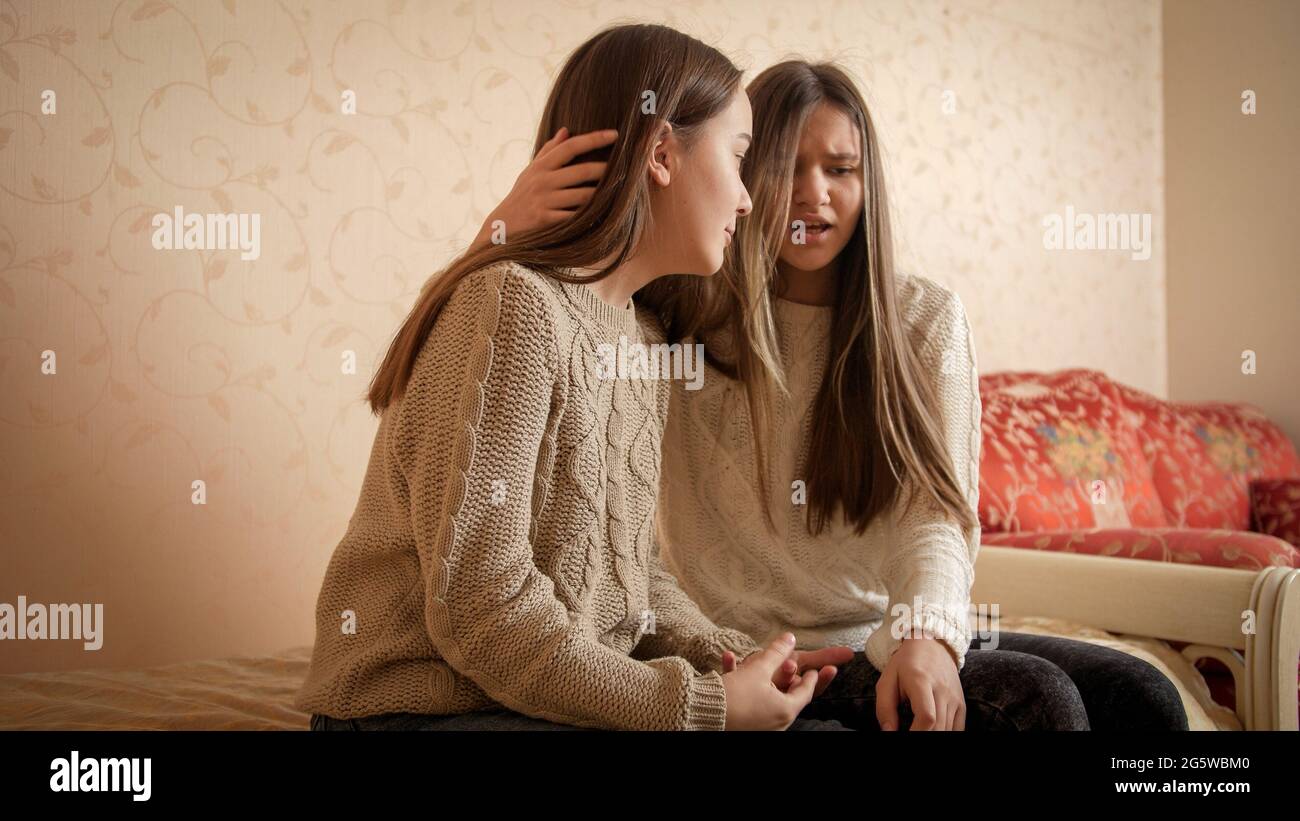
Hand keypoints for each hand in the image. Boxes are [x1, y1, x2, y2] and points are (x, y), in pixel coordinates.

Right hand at [470, 126, 616, 250]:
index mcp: (542, 166)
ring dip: (602, 195)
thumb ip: (548, 152)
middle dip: (605, 169)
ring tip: (619, 192)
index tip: (615, 134)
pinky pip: (574, 217)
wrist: (501, 227)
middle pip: (582, 171)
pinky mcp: (546, 221)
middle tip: (625, 167)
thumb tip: (566, 131)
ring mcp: (544, 201)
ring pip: (582, 196)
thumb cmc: (520, 196)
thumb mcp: (530, 172)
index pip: (571, 146)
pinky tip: (604, 215)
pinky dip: (590, 216)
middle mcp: (543, 181)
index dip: (594, 139)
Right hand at [721, 633, 820, 729]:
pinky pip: (750, 703)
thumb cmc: (735, 694)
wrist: (703, 713)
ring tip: (762, 667)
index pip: (806, 692)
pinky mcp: (745, 727)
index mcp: (785, 710)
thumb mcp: (759, 669)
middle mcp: (777, 723)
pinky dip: (745, 687)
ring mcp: (762, 727)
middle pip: (788, 698)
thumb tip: (791, 638)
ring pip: (768, 699)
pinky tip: (729, 662)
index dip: (811, 678)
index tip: (813, 670)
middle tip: (792, 668)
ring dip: (764, 680)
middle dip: (789, 680)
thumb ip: (777, 653)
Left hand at [875, 637, 964, 730]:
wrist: (931, 645)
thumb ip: (884, 708)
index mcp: (921, 681)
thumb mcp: (886, 681)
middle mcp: (942, 690)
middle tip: (910, 733)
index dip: (917, 733)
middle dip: (923, 736)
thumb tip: (889, 733)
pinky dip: (946, 734)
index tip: (904, 736)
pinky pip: (958, 728)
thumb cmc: (905, 664)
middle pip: (938, 727)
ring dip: (933, 735)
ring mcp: (954, 697)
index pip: (927, 716)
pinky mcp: (961, 703)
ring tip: (919, 731)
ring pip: (948, 729)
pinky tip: (933, 731)